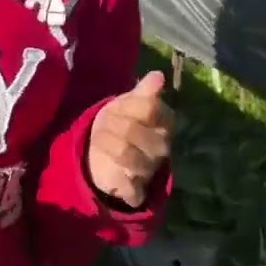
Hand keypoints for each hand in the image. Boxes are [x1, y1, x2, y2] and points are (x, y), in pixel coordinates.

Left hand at [86, 71, 173, 207]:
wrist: (108, 153)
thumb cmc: (122, 121)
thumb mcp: (129, 103)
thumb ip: (144, 91)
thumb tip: (158, 75)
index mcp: (165, 121)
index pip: (148, 107)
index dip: (125, 105)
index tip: (114, 107)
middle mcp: (162, 146)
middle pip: (132, 130)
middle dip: (112, 124)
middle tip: (103, 122)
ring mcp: (150, 169)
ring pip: (127, 155)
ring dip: (106, 144)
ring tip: (99, 138)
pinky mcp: (136, 190)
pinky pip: (130, 188)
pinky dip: (118, 180)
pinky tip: (110, 168)